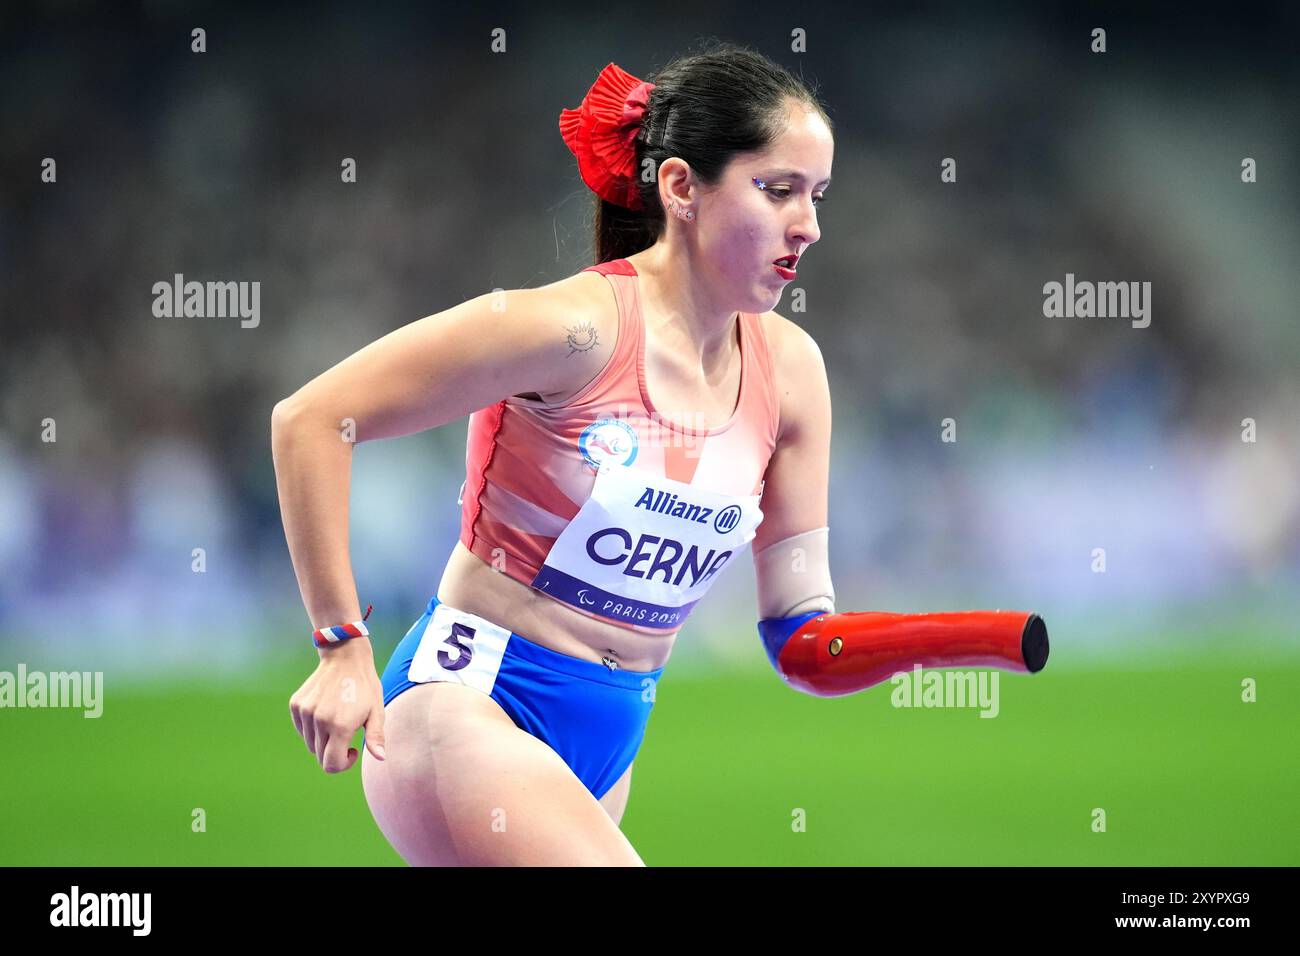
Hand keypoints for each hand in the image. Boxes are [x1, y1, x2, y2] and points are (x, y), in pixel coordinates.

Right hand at [289, 638, 387, 772]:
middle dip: (334, 754)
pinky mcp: (296, 705)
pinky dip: (313, 729)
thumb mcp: (377, 711)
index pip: (331, 765)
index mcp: (339, 726)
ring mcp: (305, 712)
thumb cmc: (365, 686)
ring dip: (323, 741)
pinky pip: (302, 729)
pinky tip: (326, 712)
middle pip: (320, 756)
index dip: (343, 765)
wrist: (345, 657)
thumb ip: (376, 737)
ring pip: (310, 744)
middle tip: (347, 736)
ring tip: (338, 721)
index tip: (353, 750)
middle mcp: (319, 721)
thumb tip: (380, 758)